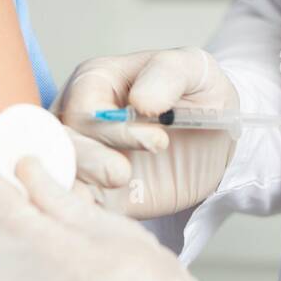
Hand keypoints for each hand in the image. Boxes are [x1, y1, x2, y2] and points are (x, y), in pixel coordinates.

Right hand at [55, 47, 239, 218]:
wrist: (217, 137)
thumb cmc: (198, 93)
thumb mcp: (193, 69)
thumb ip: (167, 74)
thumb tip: (140, 102)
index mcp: (96, 81)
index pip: (82, 106)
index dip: (111, 127)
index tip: (156, 138)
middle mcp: (80, 118)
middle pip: (63, 141)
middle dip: (90, 158)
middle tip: (123, 172)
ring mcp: (85, 157)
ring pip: (63, 174)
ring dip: (85, 183)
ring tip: (122, 180)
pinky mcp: (97, 191)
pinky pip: (78, 203)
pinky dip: (84, 209)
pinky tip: (106, 212)